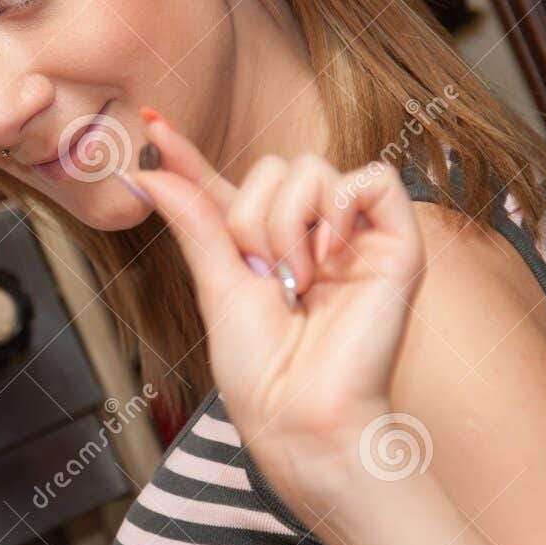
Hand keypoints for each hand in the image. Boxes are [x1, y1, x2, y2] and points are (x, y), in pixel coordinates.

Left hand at [128, 107, 426, 513]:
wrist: (302, 418)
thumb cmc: (261, 374)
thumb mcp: (216, 287)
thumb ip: (194, 222)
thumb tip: (147, 169)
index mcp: (263, 248)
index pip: (225, 186)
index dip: (188, 156)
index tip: (150, 127)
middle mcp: (311, 235)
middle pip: (272, 166)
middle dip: (252, 219)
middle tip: (263, 278)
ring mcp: (355, 238)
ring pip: (311, 167)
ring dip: (288, 224)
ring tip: (297, 283)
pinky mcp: (398, 245)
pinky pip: (372, 179)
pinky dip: (340, 209)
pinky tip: (328, 259)